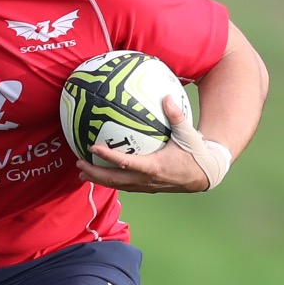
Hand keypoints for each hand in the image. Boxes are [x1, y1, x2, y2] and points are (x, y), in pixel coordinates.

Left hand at [77, 94, 226, 192]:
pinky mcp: (147, 187)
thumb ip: (176, 116)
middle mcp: (147, 180)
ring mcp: (146, 186)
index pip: (126, 163)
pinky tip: (101, 173)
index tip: (92, 148)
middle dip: (95, 173)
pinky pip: (124, 184)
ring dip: (99, 179)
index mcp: (154, 167)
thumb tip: (167, 97)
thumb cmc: (196, 152)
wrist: (205, 174)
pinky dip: (111, 179)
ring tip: (82, 172)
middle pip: (115, 179)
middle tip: (78, 164)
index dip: (108, 156)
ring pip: (117, 185)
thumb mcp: (188, 134)